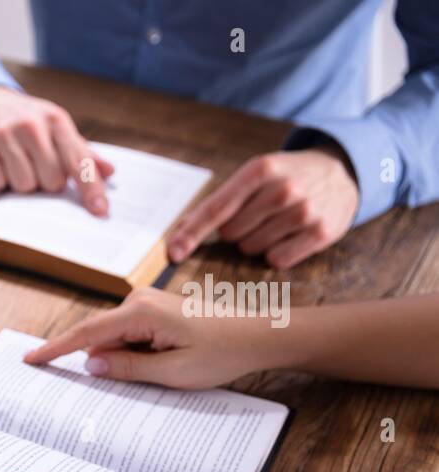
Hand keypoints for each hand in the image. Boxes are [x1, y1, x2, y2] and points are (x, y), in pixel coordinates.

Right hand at [0, 86, 114, 214]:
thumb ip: (81, 152)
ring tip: (12, 164)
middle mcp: (31, 124)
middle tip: (34, 166)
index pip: (78, 162)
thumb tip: (109, 172)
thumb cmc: (25, 121)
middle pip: (51, 182)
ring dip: (19, 183)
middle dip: (44, 183)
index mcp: (56, 120)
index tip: (100, 210)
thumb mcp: (54, 128)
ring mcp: (2, 133)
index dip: (90, 189)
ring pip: (23, 185)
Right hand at [24, 287, 269, 388]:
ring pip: (114, 338)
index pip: (85, 335)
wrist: (260, 334)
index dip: (54, 350)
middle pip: (97, 336)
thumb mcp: (172, 372)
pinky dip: (128, 353)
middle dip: (89, 360)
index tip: (29, 359)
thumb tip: (90, 365)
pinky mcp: (155, 310)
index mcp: (139, 312)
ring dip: (119, 360)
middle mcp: (138, 300)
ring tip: (156, 373)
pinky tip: (152, 367)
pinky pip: (129, 334)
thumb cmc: (222, 352)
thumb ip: (127, 368)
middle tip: (99, 379)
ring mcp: (147, 303)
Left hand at [168, 144, 358, 267]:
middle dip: (236, 231)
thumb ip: (219, 203)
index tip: (173, 253)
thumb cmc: (284, 177)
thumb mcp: (254, 175)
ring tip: (275, 222)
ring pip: (252, 248)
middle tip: (257, 215)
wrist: (341, 171)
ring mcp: (304, 211)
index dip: (191, 234)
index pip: (216, 210)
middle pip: (231, 234)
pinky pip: (277, 260)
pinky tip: (290, 234)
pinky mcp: (321, 232)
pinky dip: (277, 253)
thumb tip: (179, 233)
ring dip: (256, 242)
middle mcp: (283, 189)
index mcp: (260, 170)